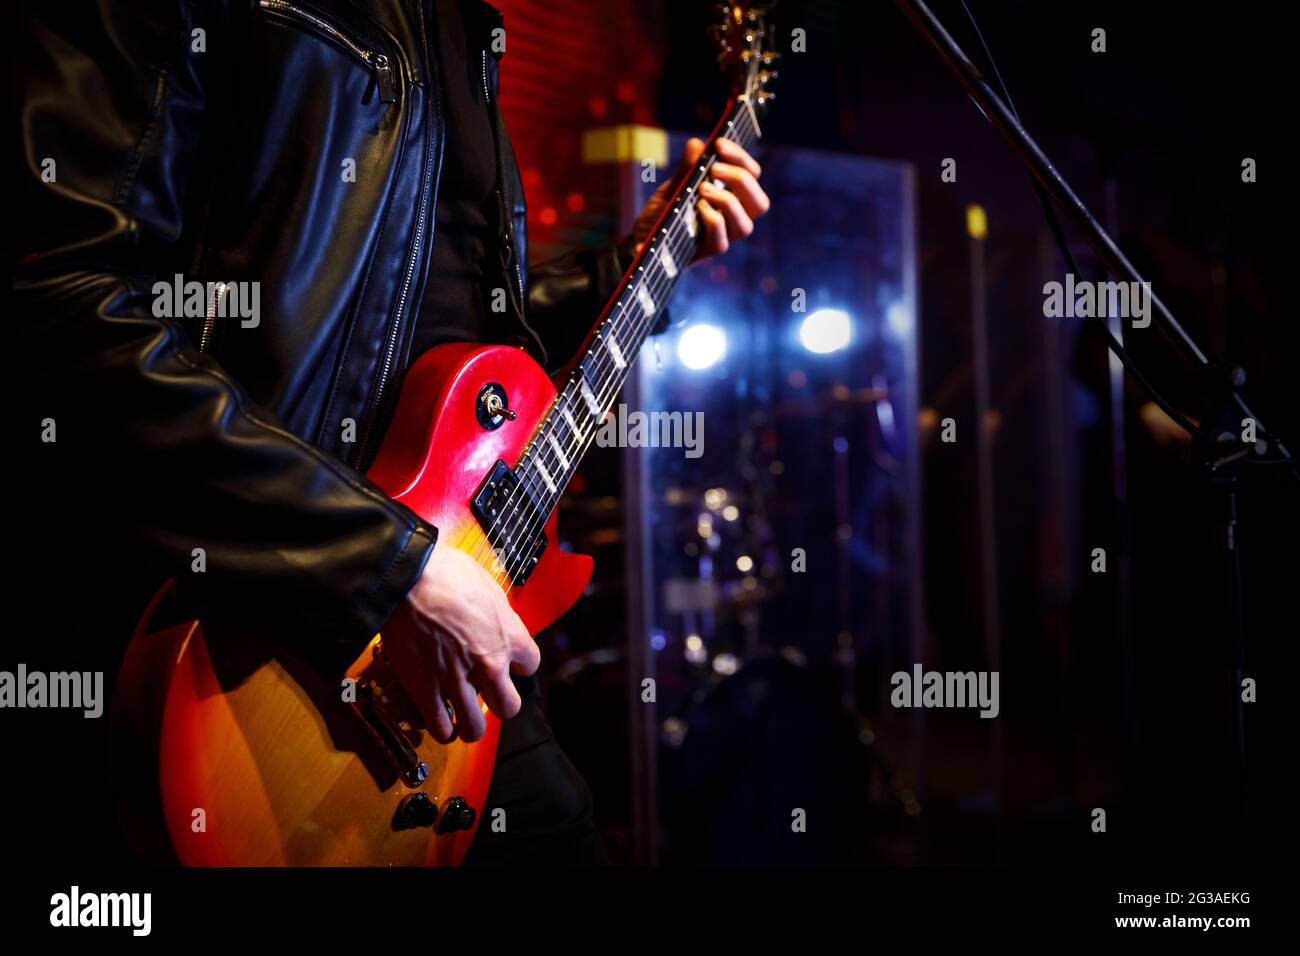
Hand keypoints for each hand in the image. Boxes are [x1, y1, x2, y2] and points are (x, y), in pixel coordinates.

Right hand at [381, 544, 539, 742]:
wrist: (408, 579)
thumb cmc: (447, 572)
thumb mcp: (488, 585)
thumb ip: (498, 611)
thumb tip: (497, 617)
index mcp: (510, 637)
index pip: (530, 665)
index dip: (518, 664)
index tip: (506, 662)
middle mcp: (490, 665)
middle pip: (509, 707)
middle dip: (499, 702)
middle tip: (486, 695)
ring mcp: (458, 681)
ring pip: (474, 728)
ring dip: (469, 724)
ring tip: (462, 717)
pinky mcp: (426, 690)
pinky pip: (440, 727)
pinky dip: (442, 728)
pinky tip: (441, 721)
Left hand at [633, 137, 769, 262]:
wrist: (638, 242)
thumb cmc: (661, 214)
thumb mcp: (672, 187)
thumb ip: (686, 169)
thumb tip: (697, 144)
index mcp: (731, 197)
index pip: (752, 176)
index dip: (741, 158)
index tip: (718, 143)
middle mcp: (732, 219)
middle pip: (760, 203)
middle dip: (741, 179)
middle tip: (714, 167)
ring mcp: (722, 238)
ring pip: (745, 225)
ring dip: (727, 201)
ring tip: (702, 189)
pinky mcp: (706, 253)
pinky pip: (721, 242)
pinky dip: (712, 220)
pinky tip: (697, 207)